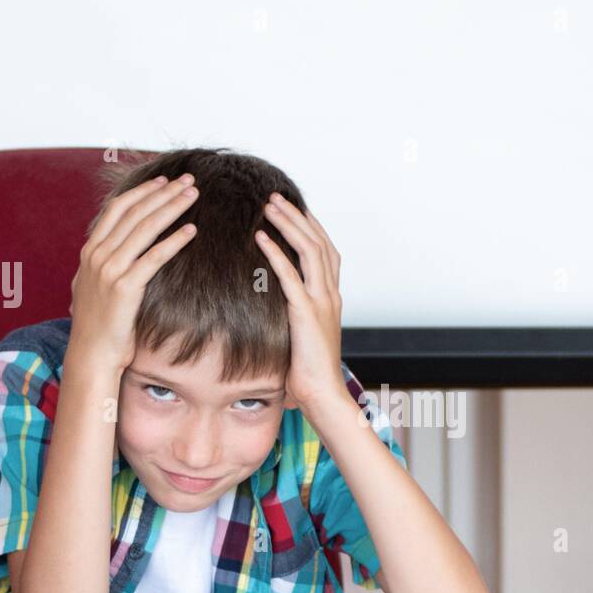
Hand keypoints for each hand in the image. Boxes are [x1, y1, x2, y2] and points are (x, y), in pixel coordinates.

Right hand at [67, 173, 199, 372]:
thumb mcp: (94, 286)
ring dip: (171, 208)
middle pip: (135, 212)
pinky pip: (154, 257)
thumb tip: (114, 251)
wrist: (92, 352)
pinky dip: (174, 240)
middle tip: (188, 180)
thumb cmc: (100, 323)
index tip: (163, 180)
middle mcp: (97, 254)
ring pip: (145, 228)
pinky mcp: (125, 287)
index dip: (142, 191)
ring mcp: (109, 269)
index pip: (117, 208)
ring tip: (193, 195)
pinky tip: (192, 230)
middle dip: (163, 192)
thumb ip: (103, 264)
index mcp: (90, 250)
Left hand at [254, 193, 346, 411]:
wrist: (323, 395)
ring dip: (288, 224)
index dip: (310, 226)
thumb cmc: (308, 373)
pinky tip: (261, 237)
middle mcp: (331, 295)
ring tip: (269, 206)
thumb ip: (294, 316)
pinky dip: (276, 253)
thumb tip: (273, 308)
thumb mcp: (302, 336)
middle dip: (297, 216)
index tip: (292, 208)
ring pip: (310, 250)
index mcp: (331, 298)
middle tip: (275, 197)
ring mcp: (321, 302)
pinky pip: (290, 275)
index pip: (326, 251)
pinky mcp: (306, 314)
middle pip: (319, 242)